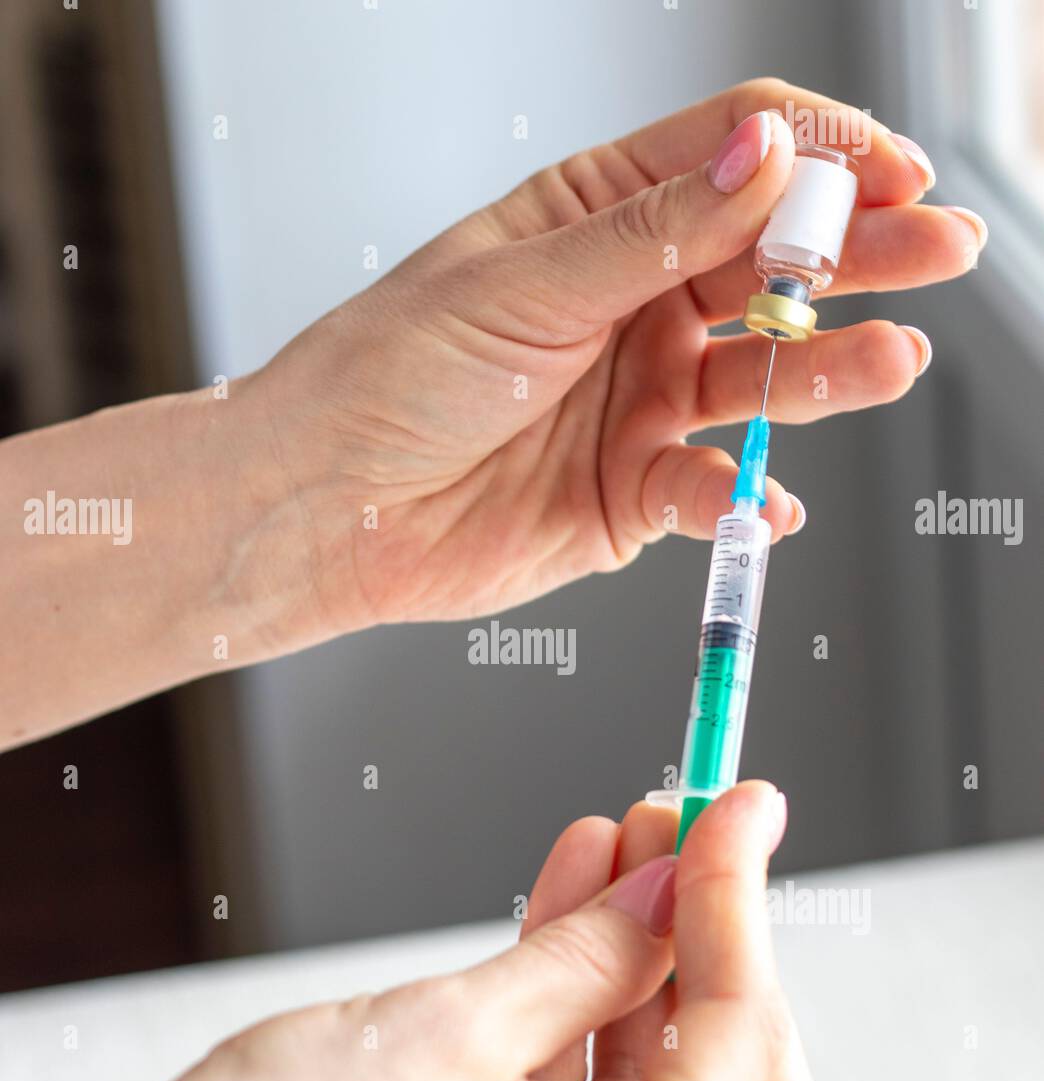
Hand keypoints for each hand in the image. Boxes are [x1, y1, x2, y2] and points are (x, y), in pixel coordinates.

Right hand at [0, 781, 835, 1080]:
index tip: (732, 813)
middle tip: (684, 851)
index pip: (742, 1037)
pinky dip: (591, 1010)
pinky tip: (570, 909)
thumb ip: (586, 960)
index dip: (736, 902)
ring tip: (619, 849)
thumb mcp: (444, 1032)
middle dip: (720, 963)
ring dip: (648, 963)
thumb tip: (670, 892)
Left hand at [240, 78, 982, 643]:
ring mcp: (639, 400)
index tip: (889, 174)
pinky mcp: (631, 492)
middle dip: (859, 256)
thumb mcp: (524, 285)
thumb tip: (764, 154)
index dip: (818, 157)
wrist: (326, 507)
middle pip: (771, 265)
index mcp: (600, 220)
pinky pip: (712, 488)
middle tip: (938, 251)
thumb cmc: (388, 375)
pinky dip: (745, 496)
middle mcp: (633, 305)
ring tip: (888, 362)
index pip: (734, 161)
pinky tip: (767, 498)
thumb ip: (652, 235)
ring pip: (759, 377)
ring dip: (825, 372)